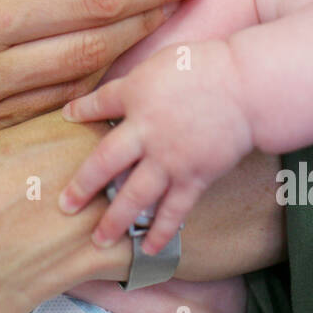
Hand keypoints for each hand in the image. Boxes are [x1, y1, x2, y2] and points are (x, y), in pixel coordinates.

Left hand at [58, 39, 253, 254]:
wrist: (247, 87)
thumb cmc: (204, 68)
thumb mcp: (159, 64)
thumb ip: (132, 83)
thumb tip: (110, 94)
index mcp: (135, 97)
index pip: (98, 106)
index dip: (79, 112)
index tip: (68, 118)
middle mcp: (146, 132)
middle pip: (103, 163)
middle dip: (82, 186)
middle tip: (65, 206)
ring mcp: (169, 159)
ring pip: (134, 196)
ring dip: (115, 220)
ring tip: (99, 241)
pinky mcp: (194, 176)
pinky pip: (173, 210)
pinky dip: (161, 231)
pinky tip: (149, 249)